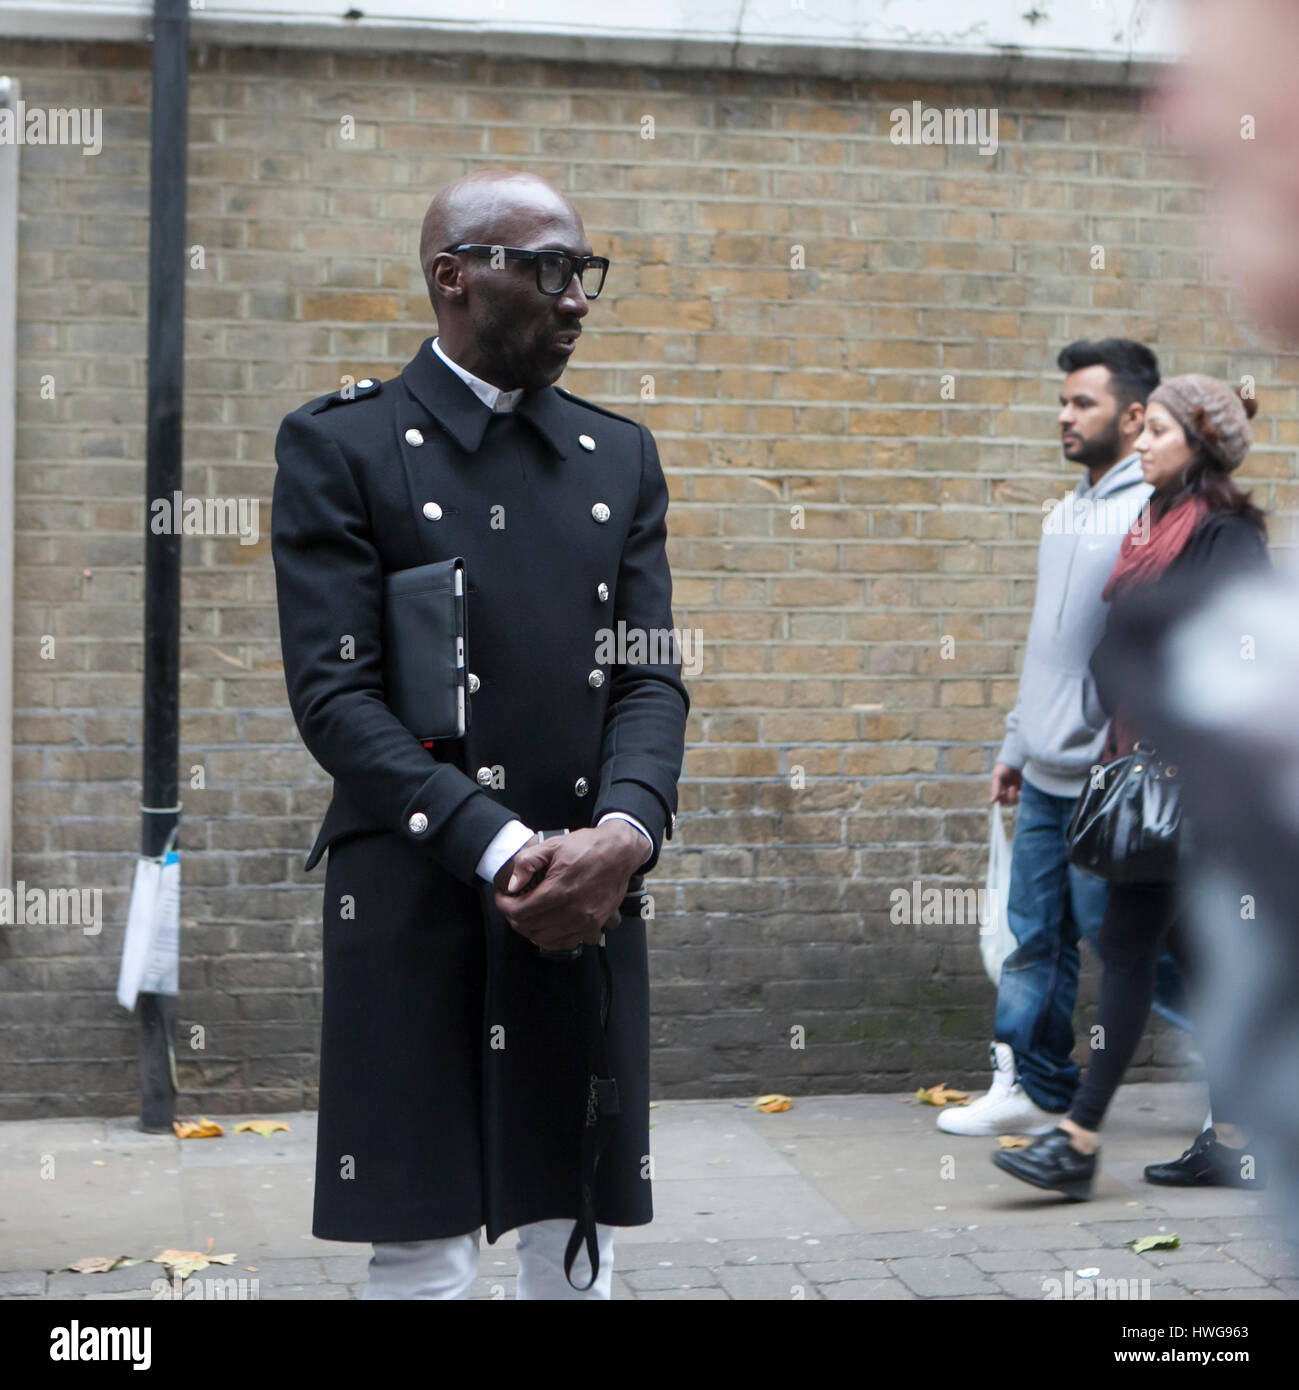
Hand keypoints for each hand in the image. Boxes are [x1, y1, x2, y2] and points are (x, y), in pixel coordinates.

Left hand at [493, 822, 647, 952]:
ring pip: (545, 939)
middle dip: (514, 917)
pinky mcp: (594, 925)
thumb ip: (527, 863)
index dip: (504, 905)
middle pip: (529, 927)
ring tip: (527, 916)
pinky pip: (565, 942)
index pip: (519, 911)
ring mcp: (585, 922)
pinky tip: (545, 927)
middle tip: (513, 905)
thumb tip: (512, 885)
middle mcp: (571, 911)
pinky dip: (550, 939)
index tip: (502, 897)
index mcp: (558, 890)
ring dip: (530, 929)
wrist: (619, 852)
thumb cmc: (587, 847)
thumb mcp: (552, 845)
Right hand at [990, 763, 1021, 805]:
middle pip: (1009, 802)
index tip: (1004, 791)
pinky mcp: (1022, 788)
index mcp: (999, 790)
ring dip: (1016, 797)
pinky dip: (1021, 796)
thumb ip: (995, 789)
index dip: (1003, 799)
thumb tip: (991, 802)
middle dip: (1010, 798)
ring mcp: (1015, 791)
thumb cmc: (1004, 767)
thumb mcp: (997, 777)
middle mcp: (1007, 792)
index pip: (1001, 801)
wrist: (1015, 759)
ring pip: (1015, 801)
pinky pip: (1022, 797)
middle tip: (1012, 787)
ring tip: (1015, 787)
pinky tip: (1020, 790)